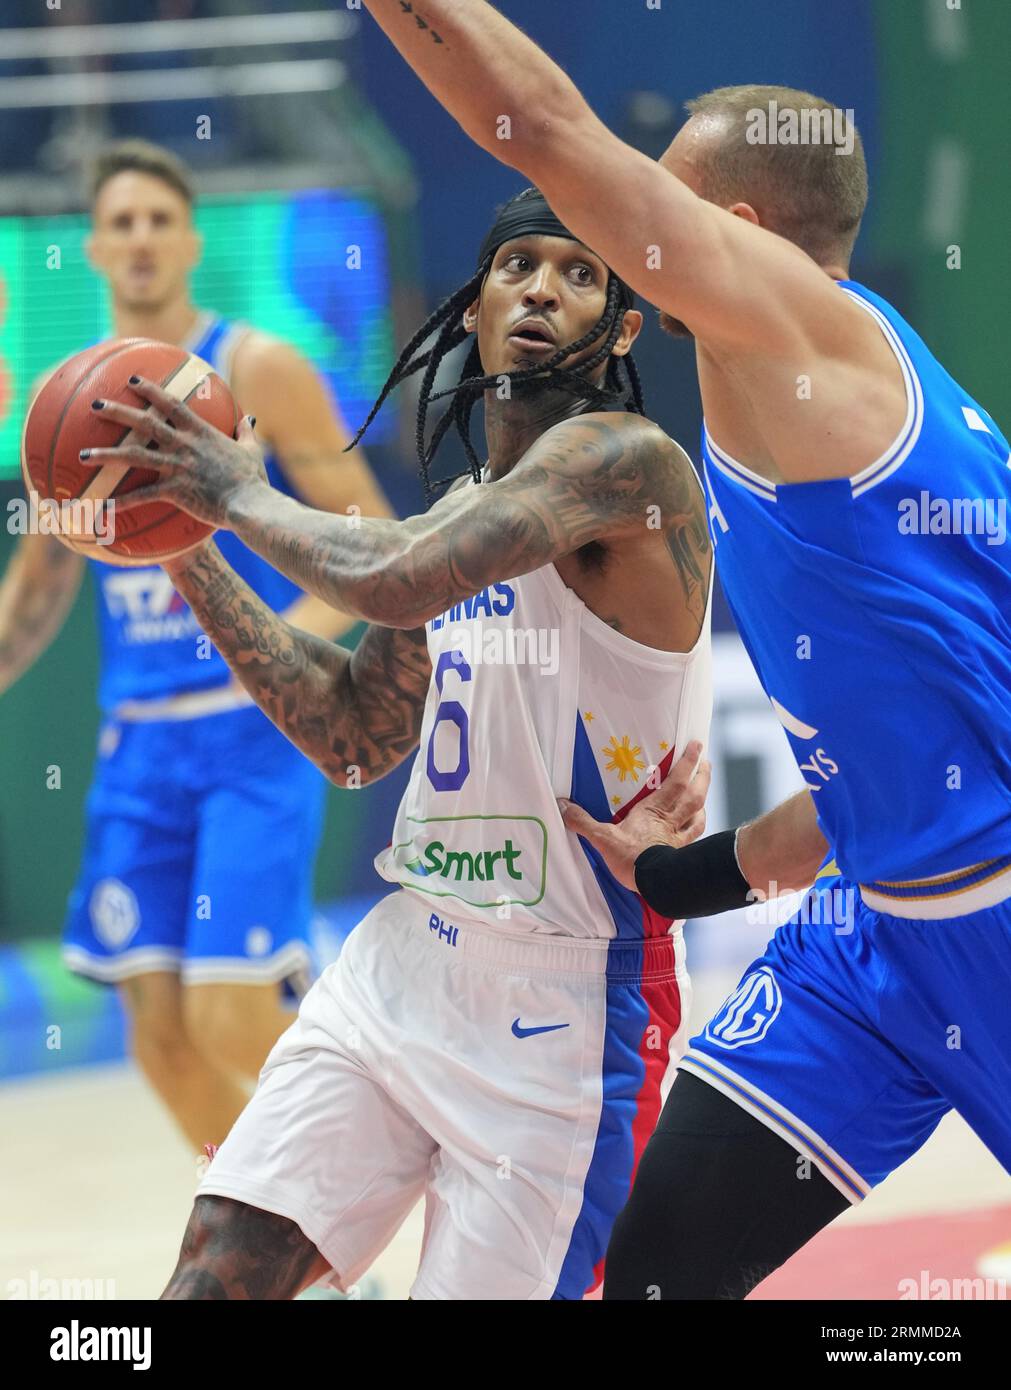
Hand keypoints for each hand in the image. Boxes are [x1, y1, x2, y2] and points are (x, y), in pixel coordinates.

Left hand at [80, 375, 268, 528]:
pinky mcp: (175, 492)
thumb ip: (246, 432)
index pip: (171, 404)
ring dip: (106, 455)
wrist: (251, 505)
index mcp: (201, 432)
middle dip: (117, 412)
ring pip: (134, 456)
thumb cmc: (253, 480)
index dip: (150, 390)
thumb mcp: (252, 451)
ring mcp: (178, 467)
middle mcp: (185, 445)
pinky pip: (143, 496)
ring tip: (82, 455)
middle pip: (144, 423)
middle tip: (94, 404)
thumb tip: (250, 418)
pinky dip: (121, 502)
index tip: (131, 380)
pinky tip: (102, 507)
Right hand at [557, 741, 709, 891]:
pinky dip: (699, 825)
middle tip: (707, 762)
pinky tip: (699, 822)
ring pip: (697, 811)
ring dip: (703, 798)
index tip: (697, 745)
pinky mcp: (682, 852)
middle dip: (701, 775)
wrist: (653, 884)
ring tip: (704, 788)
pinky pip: (695, 834)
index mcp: (653, 809)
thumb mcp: (602, 837)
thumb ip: (583, 821)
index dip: (688, 762)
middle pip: (692, 793)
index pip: (675, 780)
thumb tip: (562, 806)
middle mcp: (670, 818)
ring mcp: (679, 836)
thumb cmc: (630, 858)